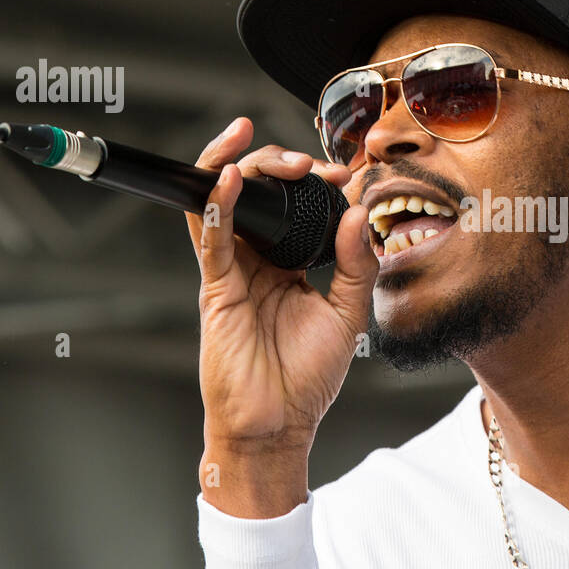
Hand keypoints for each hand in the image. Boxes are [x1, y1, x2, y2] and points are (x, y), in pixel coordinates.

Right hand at [184, 117, 377, 515]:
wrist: (277, 426)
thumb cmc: (307, 379)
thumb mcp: (348, 315)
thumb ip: (357, 264)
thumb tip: (358, 213)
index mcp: (289, 264)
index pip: (294, 206)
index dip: (314, 182)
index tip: (344, 174)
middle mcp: (257, 261)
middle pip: (256, 194)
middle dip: (278, 166)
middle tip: (308, 164)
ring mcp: (233, 272)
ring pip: (222, 202)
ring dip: (240, 168)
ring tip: (255, 143)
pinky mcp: (215, 289)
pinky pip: (210, 238)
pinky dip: (215, 204)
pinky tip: (226, 178)